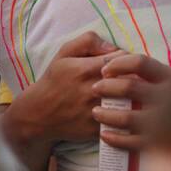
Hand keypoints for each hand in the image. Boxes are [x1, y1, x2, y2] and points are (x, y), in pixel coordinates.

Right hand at [4, 31, 127, 149]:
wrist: (38, 114)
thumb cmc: (54, 80)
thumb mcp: (64, 53)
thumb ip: (88, 41)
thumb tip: (113, 47)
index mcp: (84, 69)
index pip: (121, 59)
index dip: (127, 59)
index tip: (124, 63)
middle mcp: (91, 90)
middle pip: (128, 79)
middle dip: (133, 76)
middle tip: (131, 77)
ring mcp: (94, 111)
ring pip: (127, 100)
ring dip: (131, 96)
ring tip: (129, 93)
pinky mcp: (95, 129)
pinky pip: (118, 120)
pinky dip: (124, 113)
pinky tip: (121, 109)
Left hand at [92, 54, 170, 151]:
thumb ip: (158, 74)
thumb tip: (127, 63)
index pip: (141, 63)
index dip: (119, 63)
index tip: (105, 68)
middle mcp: (169, 98)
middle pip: (130, 87)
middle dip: (107, 87)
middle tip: (95, 88)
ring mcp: (164, 122)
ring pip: (126, 117)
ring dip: (106, 114)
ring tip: (95, 112)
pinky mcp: (160, 144)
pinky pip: (131, 142)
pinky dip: (115, 138)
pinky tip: (104, 135)